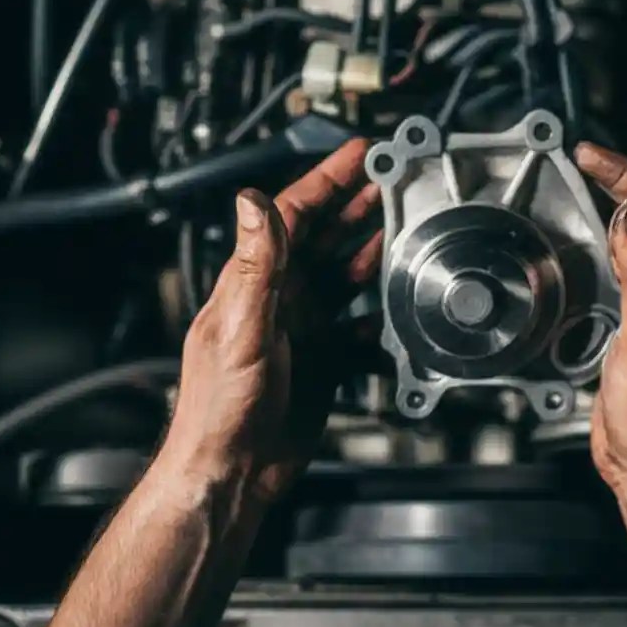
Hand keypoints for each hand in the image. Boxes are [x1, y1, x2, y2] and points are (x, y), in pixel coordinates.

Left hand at [164, 139, 381, 500]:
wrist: (233, 472)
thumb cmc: (221, 409)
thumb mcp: (240, 328)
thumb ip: (256, 266)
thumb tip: (254, 202)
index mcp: (255, 283)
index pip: (293, 214)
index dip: (328, 179)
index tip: (360, 154)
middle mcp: (279, 300)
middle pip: (325, 237)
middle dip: (360, 204)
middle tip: (396, 179)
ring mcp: (301, 329)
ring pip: (344, 275)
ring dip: (374, 248)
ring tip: (405, 226)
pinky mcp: (321, 361)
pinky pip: (357, 326)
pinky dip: (379, 311)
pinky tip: (397, 303)